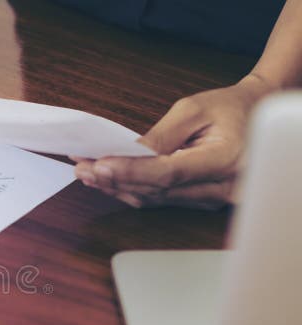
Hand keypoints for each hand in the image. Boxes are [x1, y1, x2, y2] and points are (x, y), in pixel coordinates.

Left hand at [73, 74, 276, 208]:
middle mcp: (221, 187)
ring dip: (118, 187)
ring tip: (87, 173)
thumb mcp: (193, 109)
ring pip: (155, 199)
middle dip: (116, 179)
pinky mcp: (201, 202)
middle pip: (158, 191)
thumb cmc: (229, 108)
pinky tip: (108, 180)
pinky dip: (132, 189)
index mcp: (225, 159)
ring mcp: (212, 199)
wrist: (256, 116)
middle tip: (83, 167)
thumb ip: (161, 135)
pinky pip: (161, 199)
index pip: (168, 173)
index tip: (100, 164)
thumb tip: (126, 154)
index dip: (131, 171)